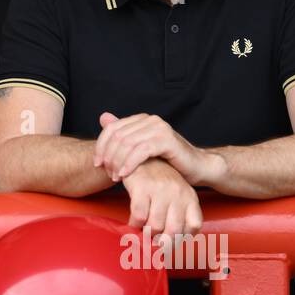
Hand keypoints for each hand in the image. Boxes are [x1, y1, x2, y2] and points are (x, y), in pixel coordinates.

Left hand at [94, 111, 219, 184]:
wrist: (197, 168)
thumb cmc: (169, 162)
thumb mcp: (142, 150)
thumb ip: (124, 136)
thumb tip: (102, 117)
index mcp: (142, 119)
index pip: (111, 129)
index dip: (101, 146)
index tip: (97, 164)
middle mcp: (150, 120)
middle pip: (117, 136)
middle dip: (108, 156)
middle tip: (108, 173)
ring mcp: (159, 128)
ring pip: (127, 144)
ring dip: (117, 162)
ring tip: (116, 177)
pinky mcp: (166, 140)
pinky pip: (140, 151)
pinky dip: (129, 164)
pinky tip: (124, 175)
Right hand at [121, 158, 202, 243]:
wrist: (142, 157)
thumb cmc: (158, 182)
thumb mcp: (176, 195)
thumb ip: (178, 216)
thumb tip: (169, 245)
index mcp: (189, 196)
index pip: (193, 226)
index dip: (181, 238)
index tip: (170, 243)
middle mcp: (178, 192)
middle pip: (173, 230)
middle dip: (161, 243)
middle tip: (152, 245)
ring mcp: (160, 189)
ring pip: (155, 226)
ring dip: (146, 235)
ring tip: (141, 234)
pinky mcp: (142, 187)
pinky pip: (139, 217)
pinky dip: (134, 225)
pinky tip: (133, 224)